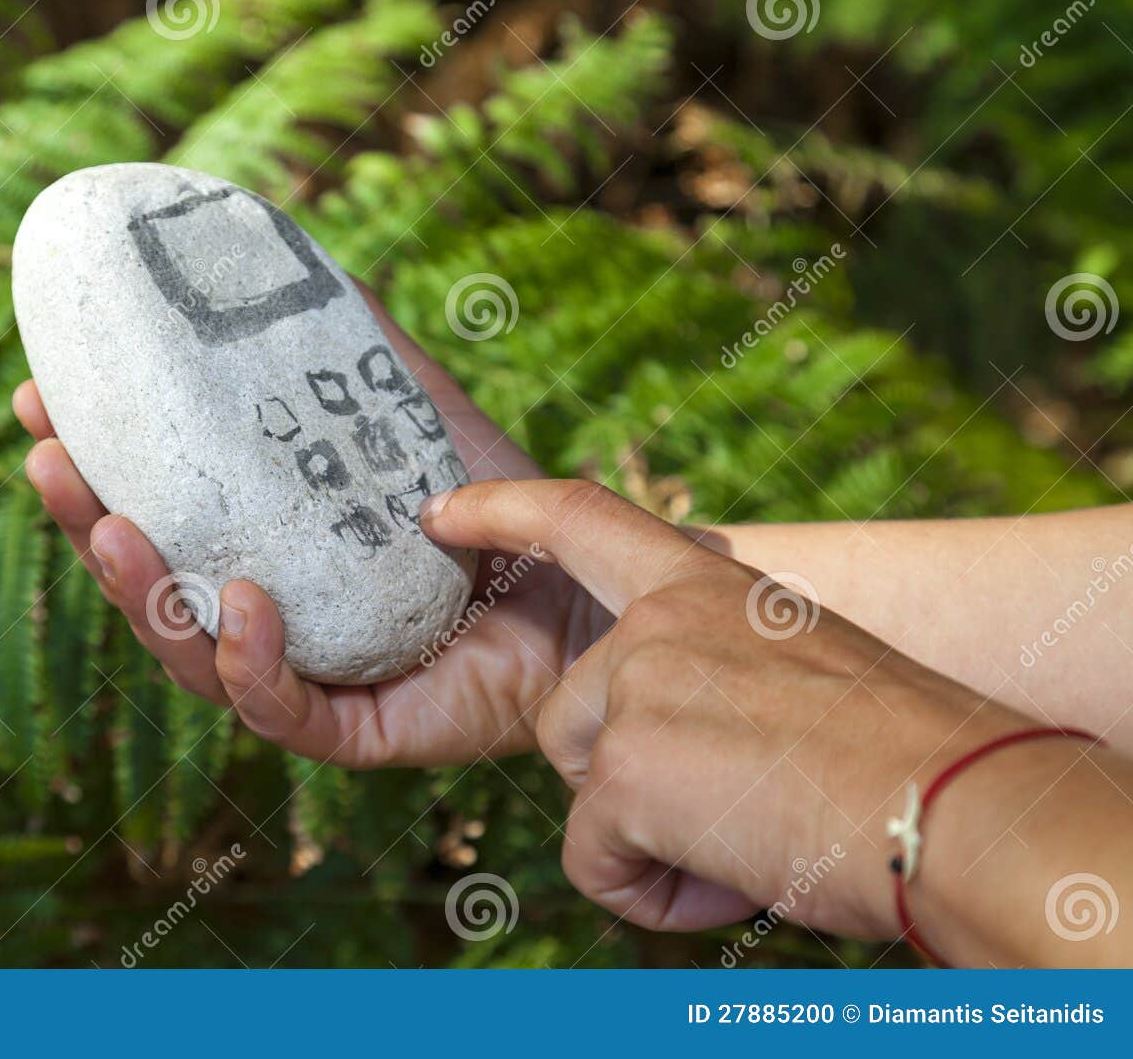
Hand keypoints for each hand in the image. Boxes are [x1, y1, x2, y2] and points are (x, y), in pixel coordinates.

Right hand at [13, 288, 608, 767]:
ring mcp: (309, 676)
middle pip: (154, 587)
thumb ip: (362, 348)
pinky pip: (282, 711)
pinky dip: (250, 662)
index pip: (158, 515)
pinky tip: (241, 601)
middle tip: (48, 459)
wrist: (591, 587)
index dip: (94, 466)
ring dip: (143, 594)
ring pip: (192, 656)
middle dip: (90, 526)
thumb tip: (304, 256)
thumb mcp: (420, 413)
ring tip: (114, 527)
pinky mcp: (358, 728)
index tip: (41, 403)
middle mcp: (271, 618)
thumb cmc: (502, 510)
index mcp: (267, 551)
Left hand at [420, 477, 1041, 940]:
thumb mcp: (801, 673)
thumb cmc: (907, 756)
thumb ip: (718, 673)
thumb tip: (675, 737)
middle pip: (567, 715)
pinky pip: (594, 861)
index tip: (439, 510)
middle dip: (626, 778)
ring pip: (584, 787)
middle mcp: (655, 625)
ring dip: (648, 834)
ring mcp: (632, 689)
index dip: (501, 509)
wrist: (959, 803)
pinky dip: (654, 889)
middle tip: (741, 800)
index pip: (579, 519)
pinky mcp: (621, 767)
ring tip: (751, 833)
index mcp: (707, 584)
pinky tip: (735, 869)